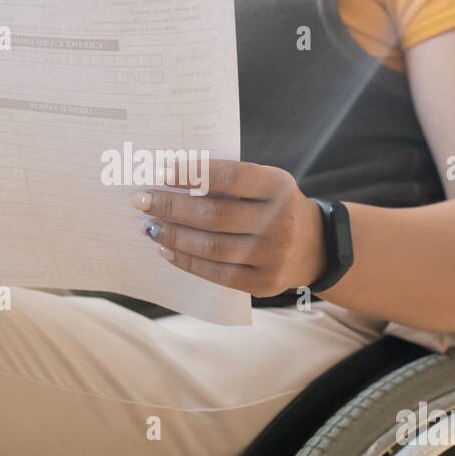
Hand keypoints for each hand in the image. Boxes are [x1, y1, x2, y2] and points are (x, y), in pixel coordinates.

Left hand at [130, 160, 325, 296]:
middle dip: (171, 206)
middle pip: (215, 215)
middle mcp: (280, 221)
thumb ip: (228, 180)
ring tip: (150, 226)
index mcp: (278, 187)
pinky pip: (216, 274)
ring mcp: (273, 255)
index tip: (160, 172)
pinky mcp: (263, 282)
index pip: (230, 176)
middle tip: (141, 200)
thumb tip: (169, 179)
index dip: (192, 173)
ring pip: (211, 247)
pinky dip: (186, 261)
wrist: (313, 246)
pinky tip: (166, 249)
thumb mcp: (264, 184)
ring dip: (173, 235)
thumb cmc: (272, 206)